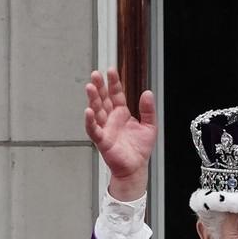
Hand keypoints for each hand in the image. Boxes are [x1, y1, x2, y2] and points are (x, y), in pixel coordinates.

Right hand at [84, 68, 155, 200]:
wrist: (136, 167)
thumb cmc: (140, 149)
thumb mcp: (150, 126)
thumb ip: (148, 110)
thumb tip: (147, 93)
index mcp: (122, 113)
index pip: (116, 94)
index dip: (113, 83)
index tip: (110, 70)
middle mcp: (111, 119)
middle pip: (103, 99)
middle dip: (99, 87)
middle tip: (95, 74)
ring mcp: (105, 128)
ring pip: (97, 111)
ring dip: (93, 99)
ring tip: (90, 87)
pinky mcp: (102, 140)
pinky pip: (94, 129)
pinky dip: (90, 121)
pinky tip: (88, 111)